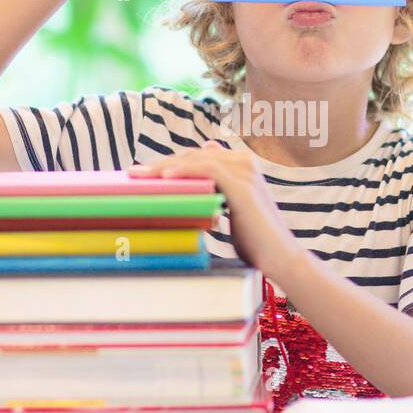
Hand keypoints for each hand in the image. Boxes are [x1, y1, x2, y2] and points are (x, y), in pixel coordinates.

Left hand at [128, 141, 302, 280]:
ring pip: (196, 159)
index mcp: (240, 164)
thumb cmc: (254, 239)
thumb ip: (217, 191)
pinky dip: (184, 171)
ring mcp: (245, 171)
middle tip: (133, 173)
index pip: (197, 156)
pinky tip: (165, 178)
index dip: (170, 162)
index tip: (144, 173)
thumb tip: (194, 176)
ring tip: (141, 175)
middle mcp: (244, 161)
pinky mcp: (242, 185)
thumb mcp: (231, 210)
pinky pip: (208, 170)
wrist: (279, 257)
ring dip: (165, 166)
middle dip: (161, 163)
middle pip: (193, 155)